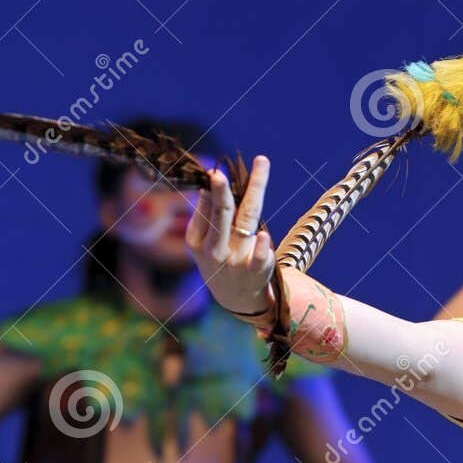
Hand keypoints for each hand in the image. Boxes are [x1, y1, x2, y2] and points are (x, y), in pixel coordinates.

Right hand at [186, 155, 276, 319]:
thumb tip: (207, 185)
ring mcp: (236, 260)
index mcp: (199, 241)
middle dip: (220, 193)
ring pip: (247, 219)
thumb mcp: (206, 243)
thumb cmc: (221, 260)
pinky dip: (261, 248)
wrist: (238, 299)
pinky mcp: (256, 272)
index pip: (209, 210)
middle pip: (223, 213)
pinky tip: (263, 236)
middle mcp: (216, 249)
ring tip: (261, 163)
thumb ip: (207, 217)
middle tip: (218, 174)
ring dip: (254, 190)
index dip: (214, 190)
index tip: (216, 172)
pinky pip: (259, 257)